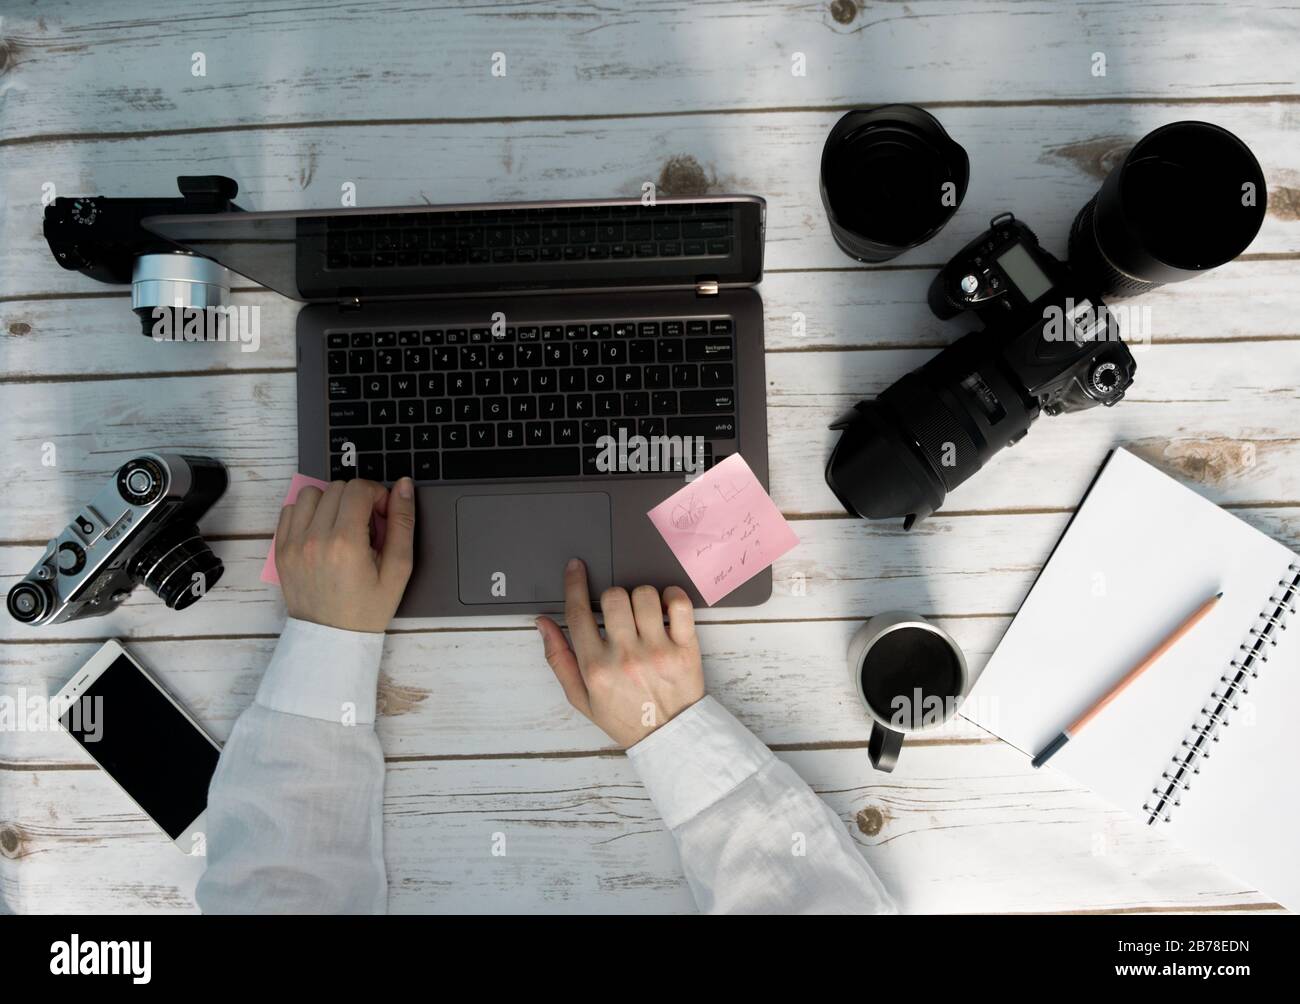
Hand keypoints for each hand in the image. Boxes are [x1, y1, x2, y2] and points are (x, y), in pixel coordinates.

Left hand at [274, 477, 415, 632]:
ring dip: (330, 502)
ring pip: (311, 493)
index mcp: (346, 542)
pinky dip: (308, 512)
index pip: (359, 488)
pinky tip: (322, 531)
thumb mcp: (398, 569)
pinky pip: (290, 510)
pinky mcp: (281, 549)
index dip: (377, 495)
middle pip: (337, 487)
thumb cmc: (368, 607)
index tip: (381, 515)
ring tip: (342, 525)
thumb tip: (403, 486)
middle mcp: (315, 538)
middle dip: (357, 498)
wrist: (333, 638)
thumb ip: (402, 523)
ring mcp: (293, 543)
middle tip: (366, 525)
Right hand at [537, 558, 704, 747]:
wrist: (668, 737)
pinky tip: (666, 608)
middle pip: (613, 597)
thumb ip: (559, 658)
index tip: (576, 567)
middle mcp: (625, 656)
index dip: (574, 583)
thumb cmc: (624, 717)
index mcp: (596, 667)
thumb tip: (543, 623)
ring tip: (643, 616)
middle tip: (620, 613)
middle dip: (612, 598)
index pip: (578, 613)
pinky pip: (679, 604)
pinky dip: (672, 597)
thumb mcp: (581, 697)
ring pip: (644, 595)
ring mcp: (657, 651)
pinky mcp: (685, 649)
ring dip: (641, 598)